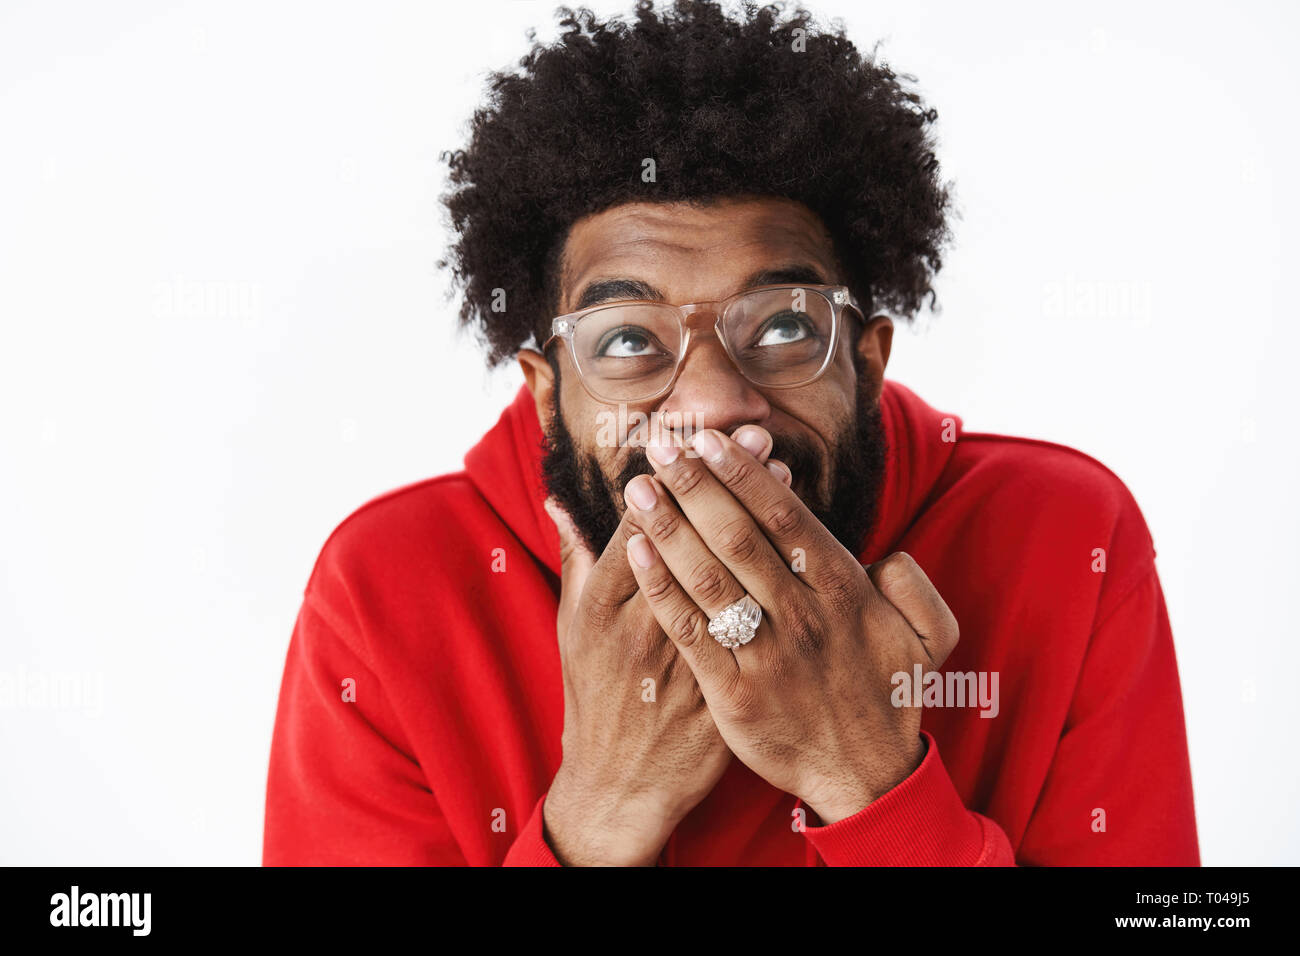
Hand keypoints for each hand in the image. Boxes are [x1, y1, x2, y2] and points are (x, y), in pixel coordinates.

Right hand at [540, 432, 778, 863]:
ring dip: (758, 519)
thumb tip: (559, 500)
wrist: (620, 784)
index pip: (642, 522)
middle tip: (755, 433)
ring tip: (784, 471)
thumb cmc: (594, 696)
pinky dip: (777, 578)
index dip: (674, 474)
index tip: (698, 435)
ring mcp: (688, 655)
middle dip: (726, 480)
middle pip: (693, 538)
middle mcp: (646, 624)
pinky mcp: (726, 685)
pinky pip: (757, 622)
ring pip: (731, 574)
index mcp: (605, 604)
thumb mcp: (572, 626)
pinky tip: (797, 546)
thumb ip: (575, 559)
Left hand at [623, 426, 959, 823]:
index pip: (786, 516)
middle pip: (738, 536)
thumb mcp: (931, 638)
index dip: (744, 474)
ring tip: (638, 489)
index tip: (711, 439)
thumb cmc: (890, 697)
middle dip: (696, 486)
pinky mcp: (734, 693)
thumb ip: (914, 586)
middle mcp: (802, 615)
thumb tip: (884, 556)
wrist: (865, 777)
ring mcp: (766, 654)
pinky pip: (691, 631)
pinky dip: (662, 589)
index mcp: (844, 592)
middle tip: (661, 447)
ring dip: (669, 527)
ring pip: (709, 577)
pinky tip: (635, 554)